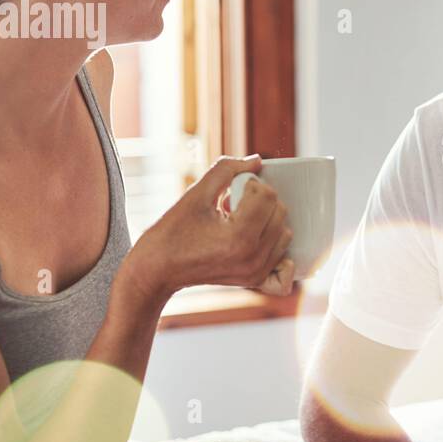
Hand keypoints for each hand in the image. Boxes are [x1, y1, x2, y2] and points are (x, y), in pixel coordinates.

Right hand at [126, 155, 294, 299]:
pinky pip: (285, 264)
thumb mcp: (195, 194)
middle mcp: (253, 258)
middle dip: (258, 201)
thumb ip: (227, 170)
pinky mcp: (255, 281)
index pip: (267, 196)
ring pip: (284, 233)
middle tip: (230, 206)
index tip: (228, 193)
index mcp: (239, 237)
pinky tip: (258, 239)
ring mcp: (256, 273)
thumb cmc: (172, 231)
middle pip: (280, 212)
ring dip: (266, 220)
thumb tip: (258, 160)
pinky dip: (276, 248)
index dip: (249, 185)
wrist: (157, 270)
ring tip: (237, 222)